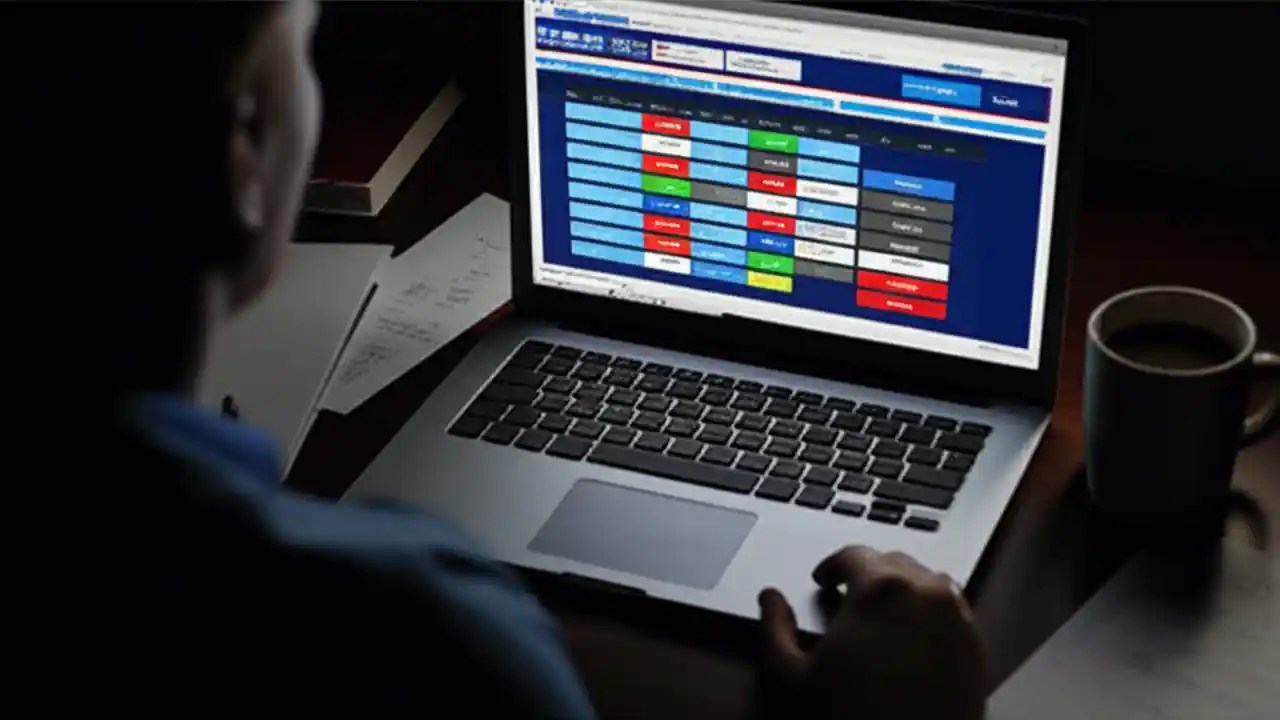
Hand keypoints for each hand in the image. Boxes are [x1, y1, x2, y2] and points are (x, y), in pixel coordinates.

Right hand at [757, 546, 986, 719]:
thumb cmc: (847, 719)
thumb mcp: (790, 679)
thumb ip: (775, 628)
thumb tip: (770, 597)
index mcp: (880, 589)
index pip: (855, 554)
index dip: (832, 566)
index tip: (822, 581)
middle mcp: (926, 593)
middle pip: (895, 562)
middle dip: (869, 574)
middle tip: (848, 598)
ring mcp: (959, 620)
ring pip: (929, 584)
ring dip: (904, 590)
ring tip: (882, 616)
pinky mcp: (979, 649)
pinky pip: (955, 613)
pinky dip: (932, 614)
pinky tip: (912, 640)